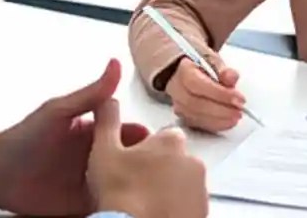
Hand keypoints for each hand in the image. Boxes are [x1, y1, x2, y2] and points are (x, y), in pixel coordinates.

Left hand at [0, 58, 148, 214]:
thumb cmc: (26, 137)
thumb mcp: (60, 110)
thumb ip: (91, 93)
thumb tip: (116, 63)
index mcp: (95, 131)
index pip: (130, 133)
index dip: (147, 137)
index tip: (164, 142)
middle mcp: (98, 157)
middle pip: (132, 160)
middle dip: (147, 164)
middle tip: (163, 169)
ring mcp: (93, 181)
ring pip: (125, 184)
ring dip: (138, 186)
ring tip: (155, 190)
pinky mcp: (85, 204)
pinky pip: (109, 205)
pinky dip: (121, 205)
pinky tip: (133, 206)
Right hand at [89, 98, 208, 217]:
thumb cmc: (122, 193)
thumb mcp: (104, 149)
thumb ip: (107, 119)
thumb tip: (108, 100)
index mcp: (171, 142)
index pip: (162, 137)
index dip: (145, 149)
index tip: (132, 161)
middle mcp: (193, 162)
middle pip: (174, 160)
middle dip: (159, 169)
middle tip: (135, 184)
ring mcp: (200, 190)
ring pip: (183, 183)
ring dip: (169, 189)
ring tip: (144, 201)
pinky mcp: (202, 212)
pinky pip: (188, 205)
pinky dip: (176, 208)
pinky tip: (156, 213)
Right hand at [166, 55, 246, 131]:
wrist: (185, 72)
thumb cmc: (201, 65)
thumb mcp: (213, 60)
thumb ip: (223, 69)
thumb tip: (232, 77)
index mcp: (184, 71)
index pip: (198, 84)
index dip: (219, 94)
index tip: (239, 98)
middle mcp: (177, 90)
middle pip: (196, 104)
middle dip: (221, 109)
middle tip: (239, 110)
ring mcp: (178, 105)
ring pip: (196, 117)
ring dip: (219, 119)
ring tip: (236, 116)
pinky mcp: (183, 116)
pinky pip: (198, 124)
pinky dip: (215, 125)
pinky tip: (229, 122)